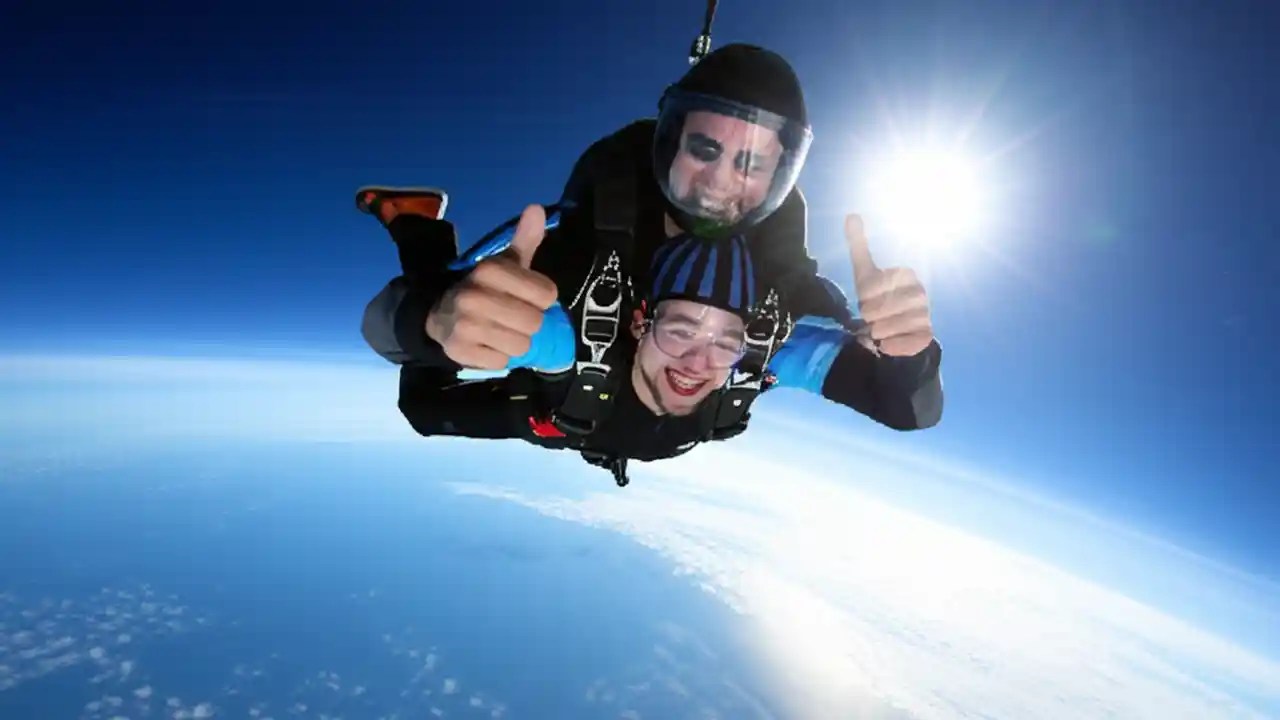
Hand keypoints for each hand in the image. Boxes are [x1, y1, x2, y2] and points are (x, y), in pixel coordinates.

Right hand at [426, 204, 558, 369]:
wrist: (441, 313)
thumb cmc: (485, 288)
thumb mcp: (506, 262)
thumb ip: (525, 239)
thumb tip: (536, 208)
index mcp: (489, 270)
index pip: (547, 294)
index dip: (542, 299)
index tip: (527, 296)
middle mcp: (474, 295)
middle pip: (535, 323)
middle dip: (528, 323)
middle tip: (512, 316)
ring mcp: (465, 325)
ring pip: (520, 345)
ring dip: (515, 341)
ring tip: (500, 330)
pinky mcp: (460, 351)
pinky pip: (502, 362)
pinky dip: (498, 356)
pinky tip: (487, 343)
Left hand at [846, 213, 933, 356]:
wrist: (897, 329)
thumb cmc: (880, 298)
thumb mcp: (866, 273)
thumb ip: (859, 245)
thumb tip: (851, 214)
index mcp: (905, 274)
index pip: (869, 289)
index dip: (864, 299)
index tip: (869, 300)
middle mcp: (920, 292)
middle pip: (875, 310)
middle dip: (868, 317)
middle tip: (875, 317)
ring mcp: (925, 314)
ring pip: (885, 328)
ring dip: (877, 332)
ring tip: (882, 328)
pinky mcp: (927, 335)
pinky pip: (899, 344)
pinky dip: (889, 346)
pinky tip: (890, 342)